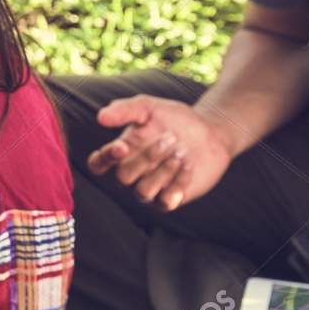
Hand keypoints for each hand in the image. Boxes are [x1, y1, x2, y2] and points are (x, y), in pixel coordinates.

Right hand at [86, 97, 236, 210]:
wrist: (210, 132)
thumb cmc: (175, 120)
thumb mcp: (149, 108)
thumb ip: (125, 110)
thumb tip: (100, 116)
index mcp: (122, 153)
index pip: (98, 165)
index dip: (104, 159)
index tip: (122, 147)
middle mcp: (133, 174)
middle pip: (123, 177)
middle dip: (147, 157)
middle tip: (171, 138)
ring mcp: (151, 190)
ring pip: (142, 192)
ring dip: (163, 170)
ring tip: (183, 151)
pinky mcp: (170, 200)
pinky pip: (165, 201)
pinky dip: (178, 181)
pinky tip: (189, 164)